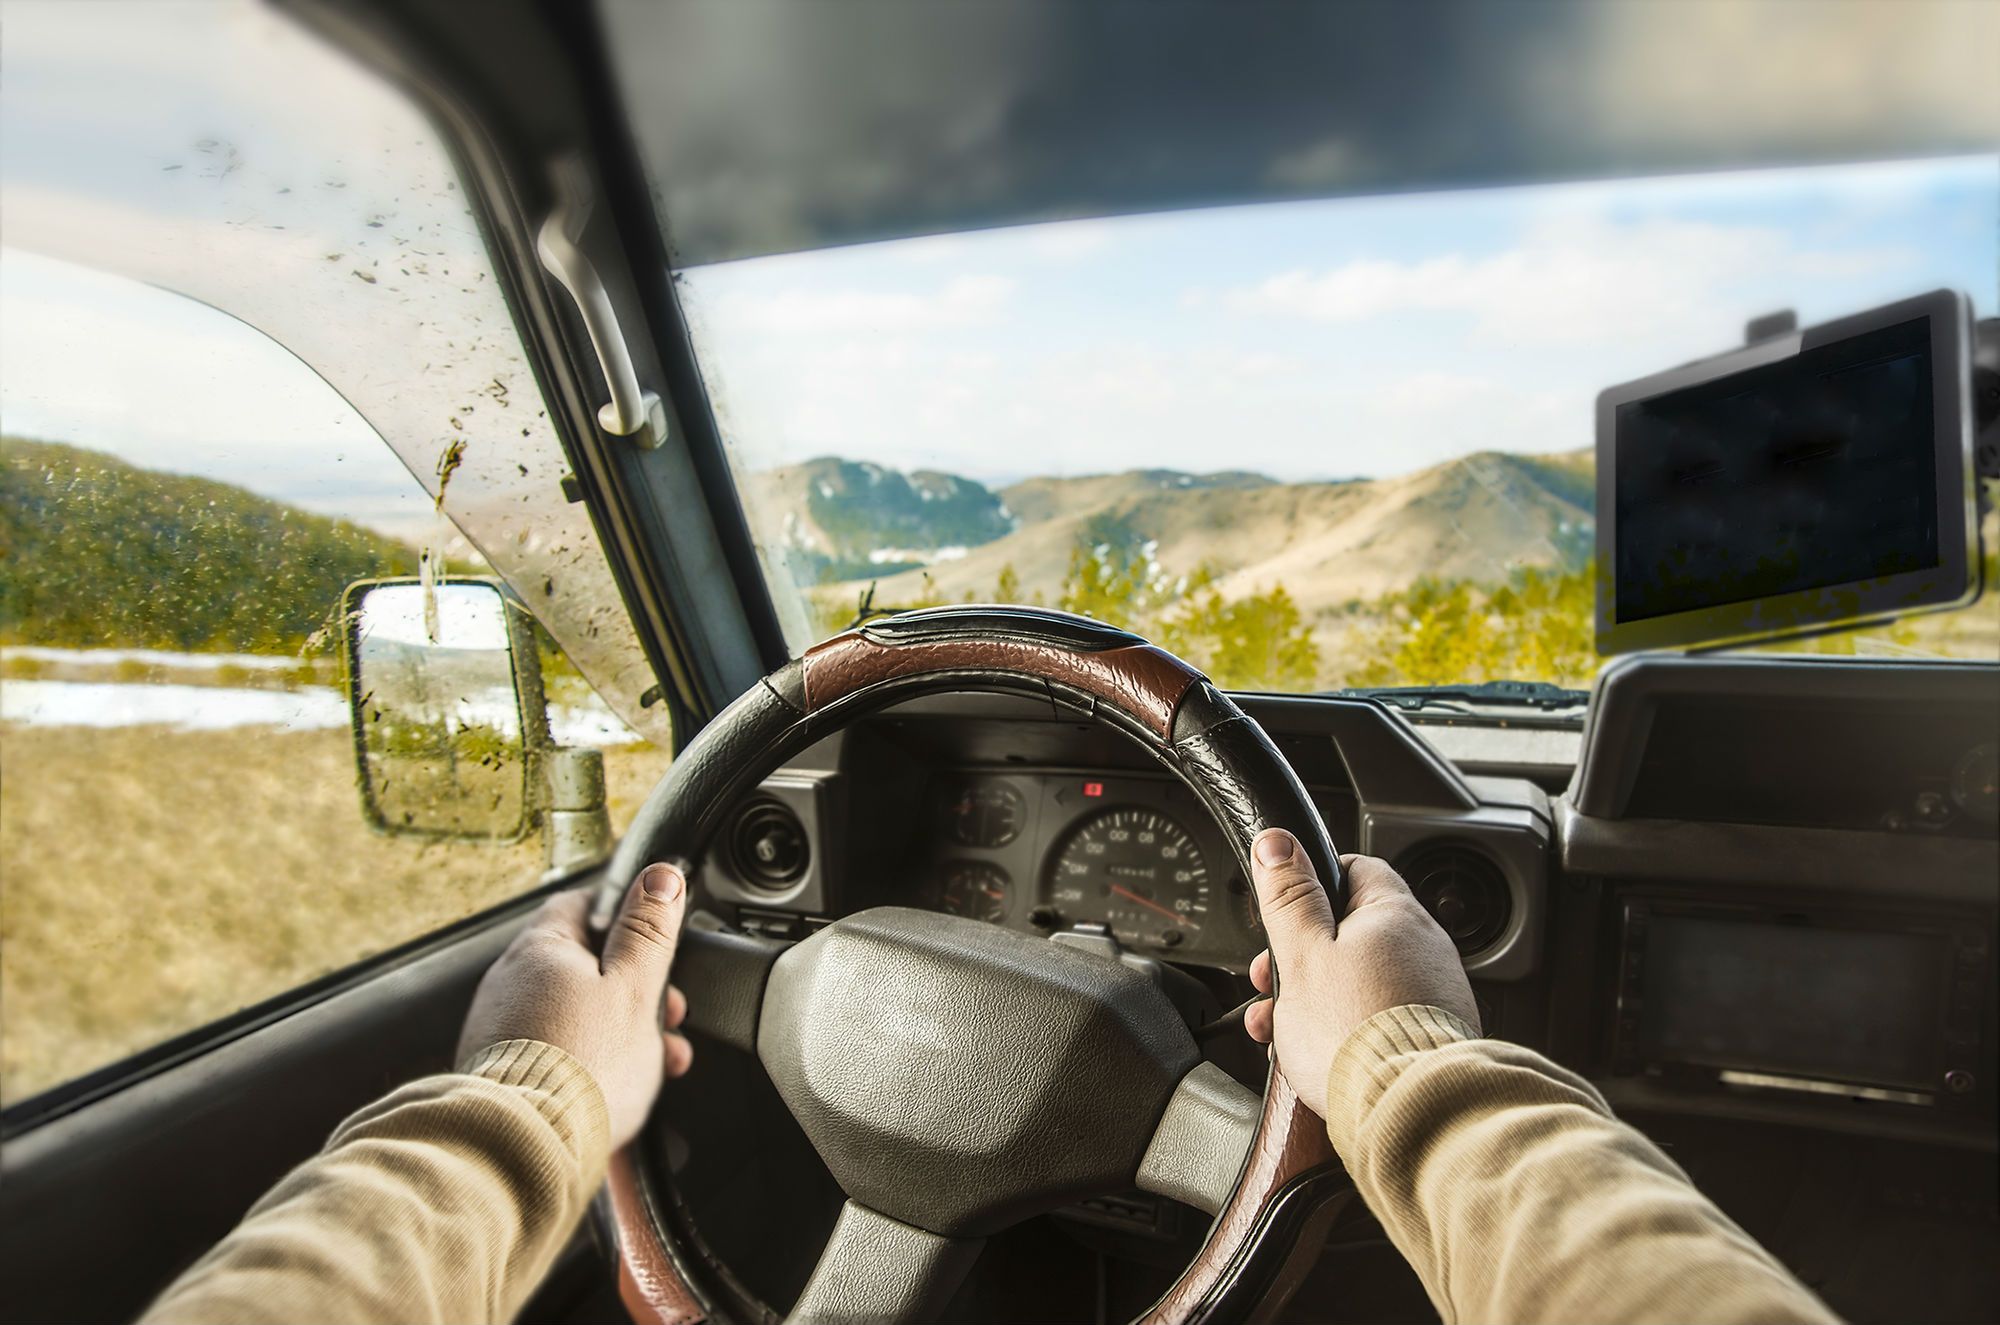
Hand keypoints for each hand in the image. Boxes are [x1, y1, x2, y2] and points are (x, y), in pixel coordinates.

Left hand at [458, 863, 692, 1146]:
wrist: (526, 1150)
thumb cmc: (582, 1070)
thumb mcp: (633, 990)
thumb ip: (648, 932)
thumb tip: (660, 877)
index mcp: (539, 949)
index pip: (585, 904)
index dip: (629, 915)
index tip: (659, 935)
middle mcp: (510, 983)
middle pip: (585, 965)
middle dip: (635, 990)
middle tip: (667, 1015)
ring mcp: (502, 1030)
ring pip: (576, 1014)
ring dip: (621, 1032)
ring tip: (654, 1064)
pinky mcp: (503, 1074)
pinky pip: (558, 1053)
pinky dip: (591, 1064)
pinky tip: (617, 1090)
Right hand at [1243, 831, 1477, 1117]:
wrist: (1409, 1114)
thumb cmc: (1355, 1035)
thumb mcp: (1302, 955)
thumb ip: (1288, 896)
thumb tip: (1277, 841)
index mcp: (1396, 914)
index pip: (1353, 870)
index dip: (1308, 885)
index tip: (1280, 911)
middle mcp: (1425, 949)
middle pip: (1350, 934)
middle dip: (1300, 959)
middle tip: (1271, 984)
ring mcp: (1432, 995)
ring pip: (1359, 981)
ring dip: (1315, 1000)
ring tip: (1283, 1033)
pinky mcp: (1432, 1039)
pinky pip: (1378, 1020)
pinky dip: (1345, 1031)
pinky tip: (1319, 1056)